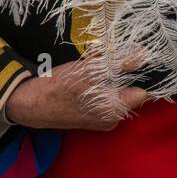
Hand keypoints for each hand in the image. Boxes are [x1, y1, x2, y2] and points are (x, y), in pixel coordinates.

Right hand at [5, 56, 148, 130]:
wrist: (31, 104)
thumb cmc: (60, 85)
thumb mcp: (92, 69)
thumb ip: (122, 64)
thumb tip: (146, 55)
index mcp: (116, 109)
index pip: (144, 92)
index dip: (144, 75)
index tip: (141, 61)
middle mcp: (113, 120)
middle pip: (131, 94)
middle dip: (127, 78)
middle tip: (116, 61)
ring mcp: (102, 122)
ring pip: (118, 97)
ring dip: (114, 83)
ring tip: (100, 69)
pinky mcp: (92, 120)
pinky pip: (107, 102)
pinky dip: (104, 90)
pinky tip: (92, 81)